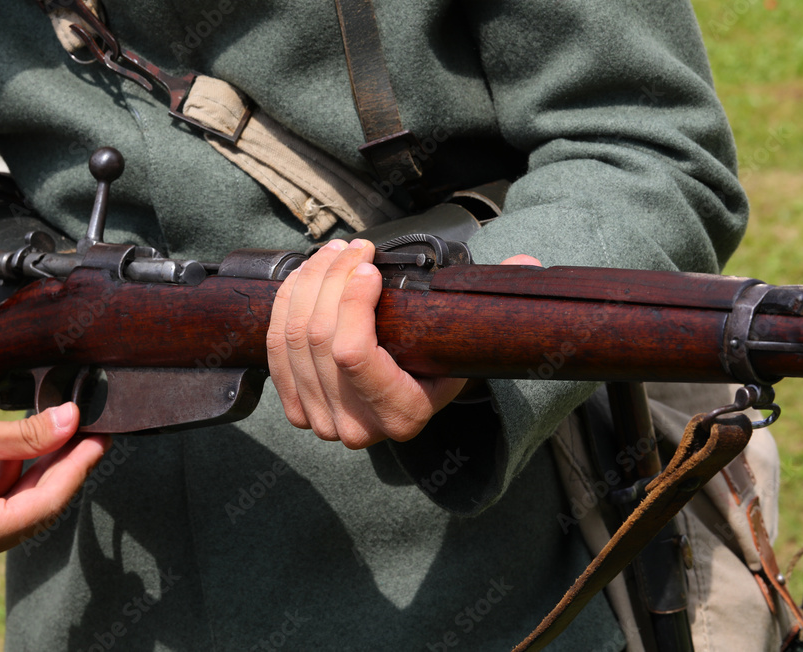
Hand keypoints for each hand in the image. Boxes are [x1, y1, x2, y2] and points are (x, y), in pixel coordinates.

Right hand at [0, 401, 109, 572]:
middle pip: (34, 508)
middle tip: (89, 435)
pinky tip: (21, 450)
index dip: (78, 468)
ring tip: (60, 434)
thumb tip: (73, 421)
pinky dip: (9, 479)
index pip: (46, 503)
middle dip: (61, 468)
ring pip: (15, 507)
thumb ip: (30, 435)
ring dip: (37, 471)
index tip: (101, 440)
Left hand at [266, 237, 540, 449]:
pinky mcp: (296, 406)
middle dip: (330, 279)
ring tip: (333, 253)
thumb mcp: (469, 338)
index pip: (351, 355)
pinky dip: (286, 303)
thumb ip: (495, 302)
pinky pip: (275, 347)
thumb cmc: (442, 361)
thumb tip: (527, 262)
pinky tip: (308, 275)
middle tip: (353, 248)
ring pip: (291, 338)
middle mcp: (356, 426)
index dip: (351, 300)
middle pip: (317, 340)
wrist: (412, 395)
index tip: (369, 264)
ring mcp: (320, 419)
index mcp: (401, 415)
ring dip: (307, 284)